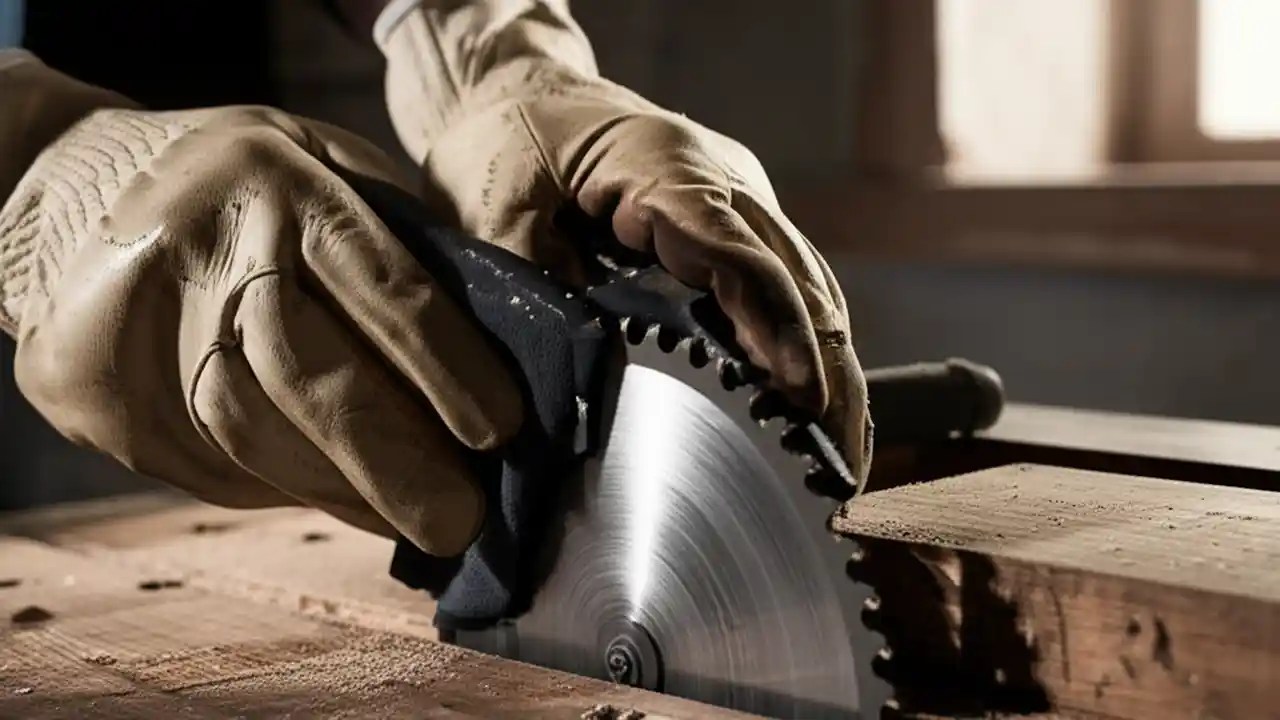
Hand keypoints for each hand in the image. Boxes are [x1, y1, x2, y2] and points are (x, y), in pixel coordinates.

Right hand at [0, 100, 522, 554]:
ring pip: (244, 429)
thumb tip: (506, 349)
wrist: (71, 183)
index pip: (380, 284)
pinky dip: (278, 488)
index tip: (503, 431)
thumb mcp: (332, 168)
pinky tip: (332, 495)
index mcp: (285, 181)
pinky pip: (197, 458)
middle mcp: (206, 241)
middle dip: (393, 458)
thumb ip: (405, 243)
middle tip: (460, 520)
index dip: (446, 366)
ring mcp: (134, 311)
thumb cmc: (250, 188)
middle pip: (302, 369)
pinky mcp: (85, 378)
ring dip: (338, 487)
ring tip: (407, 516)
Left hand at [380, 5, 871, 482]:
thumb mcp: (493, 214)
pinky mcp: (733, 223)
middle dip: (827, 372)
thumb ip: (541, 290)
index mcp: (665, 167)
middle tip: (835, 465)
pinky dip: (805, 347)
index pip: (744, 258)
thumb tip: (591, 385)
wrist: (514, 90)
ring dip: (829, 367)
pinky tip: (813, 407)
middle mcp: (722, 180)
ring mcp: (737, 200)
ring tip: (839, 458)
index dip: (780, 331)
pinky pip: (787, 286)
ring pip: (809, 287)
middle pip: (800, 280)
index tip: (804, 398)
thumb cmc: (499, 145)